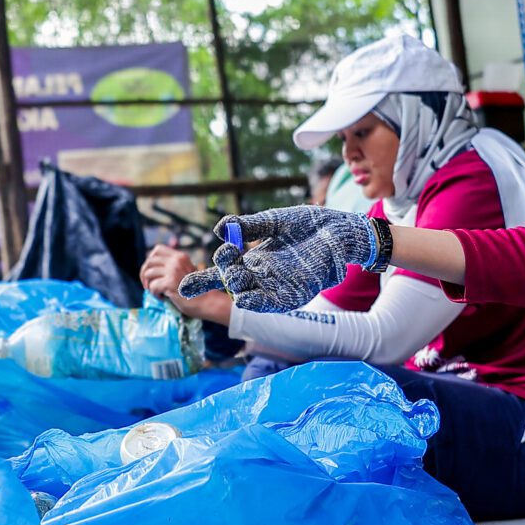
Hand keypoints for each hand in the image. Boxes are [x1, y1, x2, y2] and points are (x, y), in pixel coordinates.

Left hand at [142, 244, 227, 323]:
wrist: (208, 302)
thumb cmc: (196, 290)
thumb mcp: (186, 271)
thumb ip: (173, 267)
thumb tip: (151, 269)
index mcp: (180, 256)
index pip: (157, 250)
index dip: (150, 260)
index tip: (152, 272)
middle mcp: (176, 261)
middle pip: (149, 261)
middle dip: (144, 274)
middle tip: (147, 285)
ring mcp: (173, 271)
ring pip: (149, 274)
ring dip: (150, 285)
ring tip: (158, 293)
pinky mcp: (170, 283)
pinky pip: (152, 286)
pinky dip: (155, 294)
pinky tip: (163, 298)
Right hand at [178, 205, 378, 313]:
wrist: (341, 230)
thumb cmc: (310, 224)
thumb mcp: (274, 221)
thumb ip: (248, 225)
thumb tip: (219, 229)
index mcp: (254, 258)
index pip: (222, 271)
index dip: (201, 279)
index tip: (183, 281)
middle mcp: (261, 275)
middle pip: (231, 281)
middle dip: (222, 272)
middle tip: (225, 254)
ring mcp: (276, 286)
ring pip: (246, 293)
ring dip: (236, 284)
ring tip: (232, 271)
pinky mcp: (292, 295)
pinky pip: (269, 303)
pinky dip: (255, 301)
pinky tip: (244, 296)